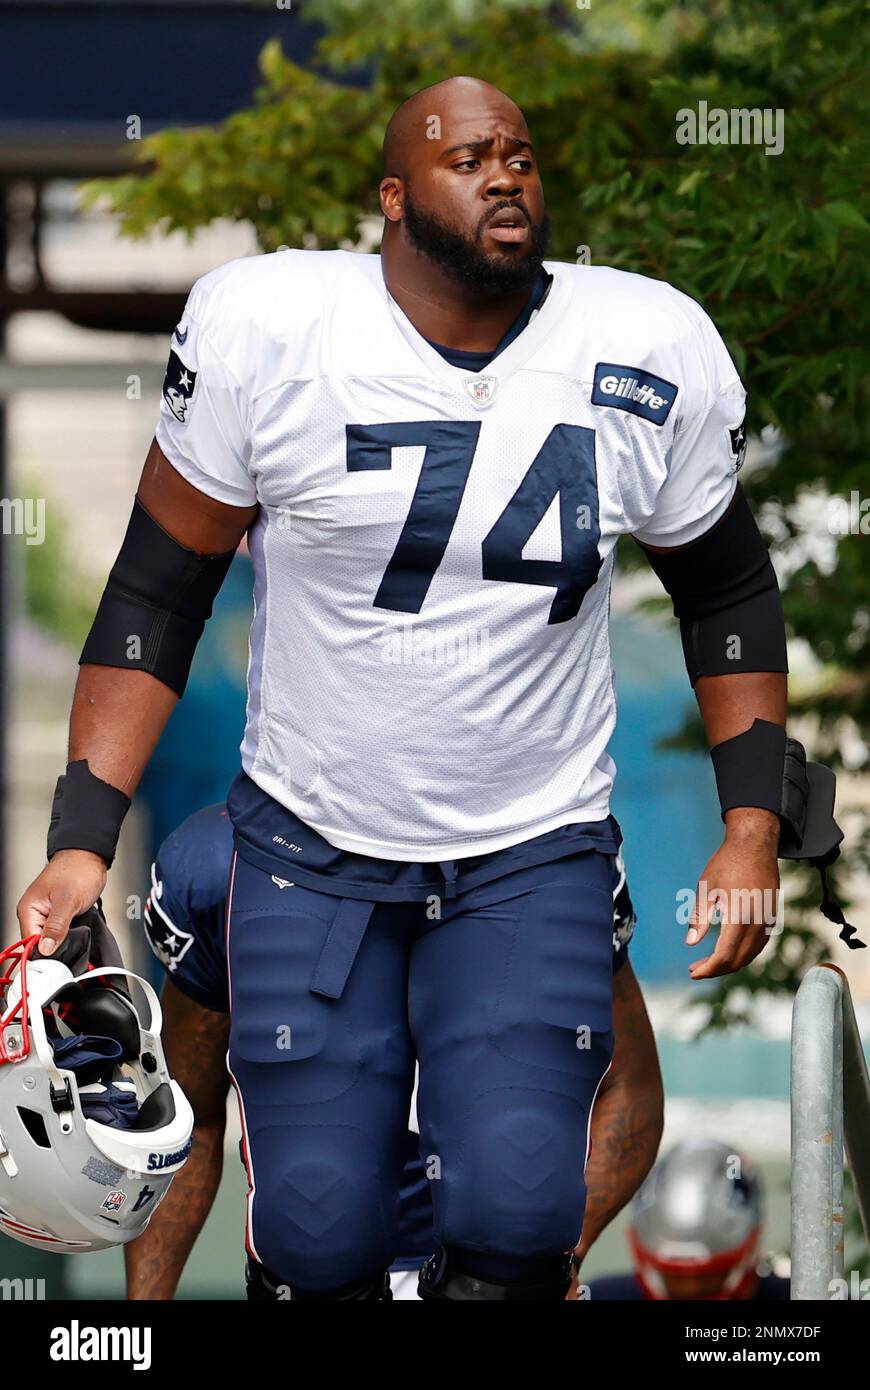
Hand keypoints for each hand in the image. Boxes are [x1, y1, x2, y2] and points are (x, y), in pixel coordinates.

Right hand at [16, 850, 107, 955]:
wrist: (90, 856)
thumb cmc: (77, 870)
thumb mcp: (68, 901)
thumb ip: (56, 926)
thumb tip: (46, 949)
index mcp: (29, 910)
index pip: (30, 943)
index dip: (44, 953)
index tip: (59, 959)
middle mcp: (34, 914)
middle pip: (40, 944)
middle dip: (56, 947)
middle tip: (71, 947)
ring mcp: (47, 914)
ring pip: (52, 938)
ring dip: (64, 941)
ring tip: (76, 936)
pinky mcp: (59, 914)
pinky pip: (61, 931)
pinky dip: (69, 934)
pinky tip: (78, 933)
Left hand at [687, 809, 779, 979]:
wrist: (755, 846)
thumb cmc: (727, 863)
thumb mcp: (706, 888)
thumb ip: (699, 918)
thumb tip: (690, 943)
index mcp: (739, 916)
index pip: (724, 956)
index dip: (708, 969)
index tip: (693, 972)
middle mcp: (758, 923)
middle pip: (737, 960)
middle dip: (716, 969)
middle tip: (695, 969)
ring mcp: (768, 921)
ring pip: (750, 955)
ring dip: (729, 963)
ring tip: (708, 964)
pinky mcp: (772, 917)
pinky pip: (758, 945)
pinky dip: (743, 954)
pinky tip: (728, 952)